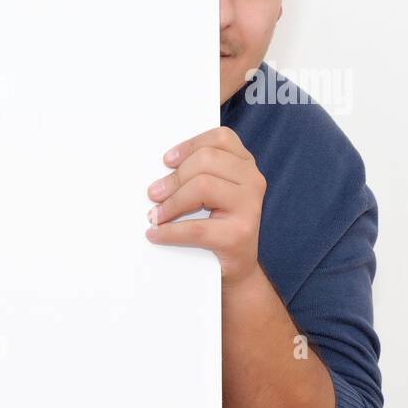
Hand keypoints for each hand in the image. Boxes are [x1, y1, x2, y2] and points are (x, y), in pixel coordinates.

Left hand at [145, 125, 265, 287]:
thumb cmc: (216, 227)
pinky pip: (196, 227)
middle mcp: (253, 181)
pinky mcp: (240, 234)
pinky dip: (170, 231)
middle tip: (153, 194)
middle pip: (207, 161)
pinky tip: (156, 233)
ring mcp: (250, 207)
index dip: (190, 145)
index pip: (221, 139)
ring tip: (155, 215)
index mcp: (245, 166)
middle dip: (174, 178)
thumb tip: (158, 175)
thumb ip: (196, 175)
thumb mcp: (211, 194)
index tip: (166, 161)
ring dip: (171, 202)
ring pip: (203, 186)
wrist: (234, 268)